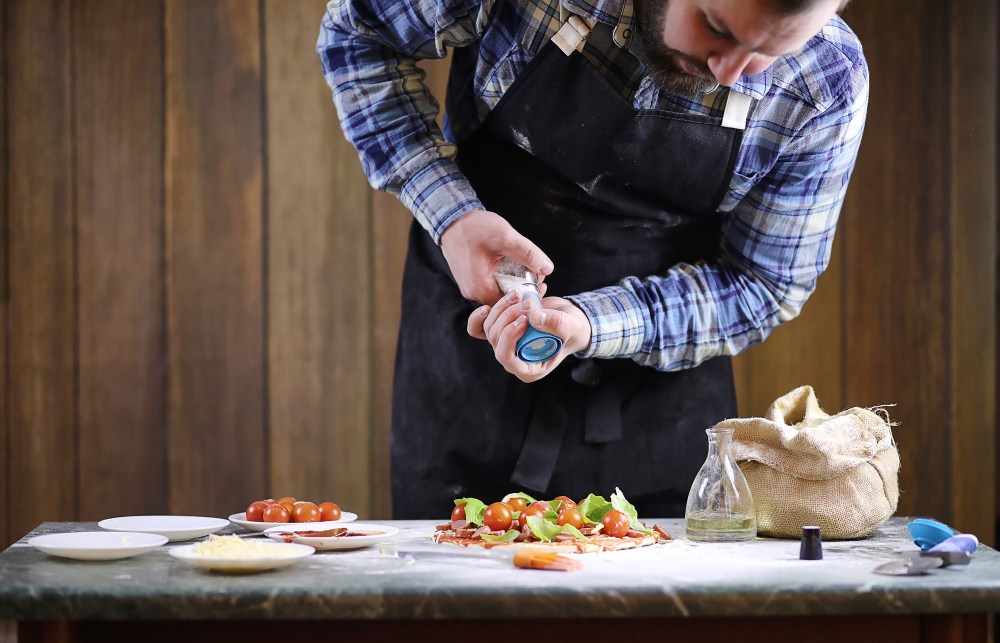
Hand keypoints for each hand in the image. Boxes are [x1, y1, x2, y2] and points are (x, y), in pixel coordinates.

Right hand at [440, 209, 552, 304]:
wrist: (451, 218)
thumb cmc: (474, 227)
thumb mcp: (505, 238)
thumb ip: (527, 253)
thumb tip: (547, 268)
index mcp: (480, 289)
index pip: (510, 305)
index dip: (528, 297)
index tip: (542, 285)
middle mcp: (473, 293)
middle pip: (505, 300)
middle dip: (523, 290)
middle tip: (539, 276)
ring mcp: (470, 286)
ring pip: (498, 291)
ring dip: (513, 283)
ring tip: (528, 269)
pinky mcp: (470, 279)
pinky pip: (490, 284)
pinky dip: (503, 278)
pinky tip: (512, 265)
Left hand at [467, 294, 592, 382]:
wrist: (569, 320)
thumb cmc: (574, 329)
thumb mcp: (572, 327)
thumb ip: (557, 324)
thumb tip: (534, 317)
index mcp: (528, 368)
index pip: (506, 358)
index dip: (510, 337)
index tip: (525, 318)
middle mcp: (513, 360)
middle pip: (496, 340)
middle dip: (509, 317)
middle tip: (528, 303)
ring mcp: (505, 345)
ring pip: (489, 329)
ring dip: (501, 309)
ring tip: (520, 294)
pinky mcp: (501, 330)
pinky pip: (479, 328)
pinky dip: (480, 316)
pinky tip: (487, 306)